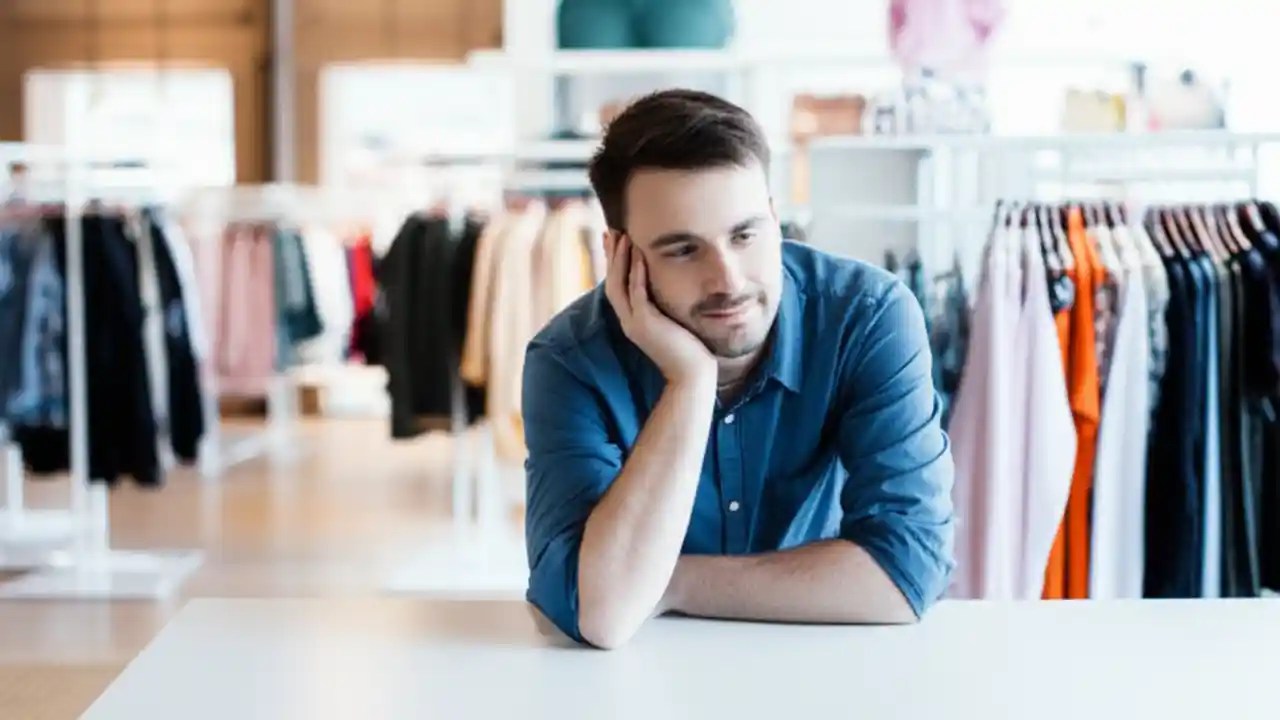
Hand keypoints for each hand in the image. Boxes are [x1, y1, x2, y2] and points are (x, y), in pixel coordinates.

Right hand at [604, 234, 715, 386]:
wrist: (691, 375)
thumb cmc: (687, 351)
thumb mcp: (671, 323)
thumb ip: (664, 308)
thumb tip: (669, 290)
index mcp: (632, 320)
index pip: (617, 286)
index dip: (613, 263)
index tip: (613, 241)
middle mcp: (628, 321)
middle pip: (612, 282)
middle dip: (611, 256)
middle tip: (611, 232)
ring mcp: (635, 324)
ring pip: (620, 286)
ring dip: (620, 260)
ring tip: (622, 237)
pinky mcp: (646, 325)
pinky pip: (638, 295)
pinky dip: (637, 275)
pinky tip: (640, 257)